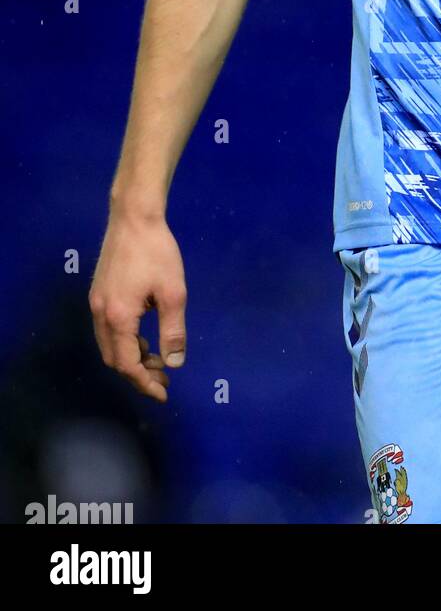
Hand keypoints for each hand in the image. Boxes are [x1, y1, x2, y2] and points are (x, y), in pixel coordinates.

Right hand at [89, 209, 186, 402]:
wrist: (134, 217)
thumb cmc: (157, 252)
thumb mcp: (173, 292)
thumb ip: (173, 330)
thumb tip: (175, 363)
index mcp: (118, 318)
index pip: (127, 364)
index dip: (144, 383)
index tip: (163, 393)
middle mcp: (100, 314)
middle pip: (114, 358)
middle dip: (138, 373)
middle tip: (163, 378)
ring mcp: (96, 303)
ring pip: (109, 345)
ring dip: (131, 357)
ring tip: (157, 360)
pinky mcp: (98, 293)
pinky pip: (108, 330)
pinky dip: (125, 341)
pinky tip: (144, 338)